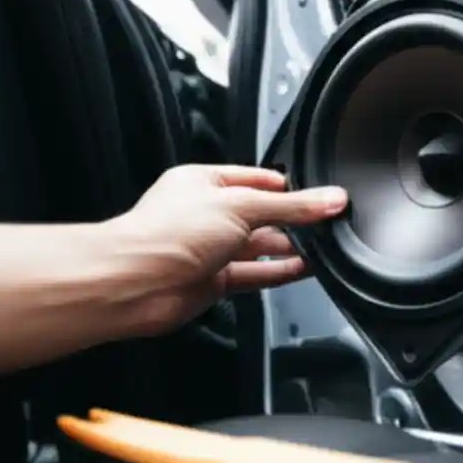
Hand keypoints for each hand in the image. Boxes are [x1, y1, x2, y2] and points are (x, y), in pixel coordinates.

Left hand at [99, 164, 346, 335]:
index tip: (319, 193)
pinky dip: (279, 272)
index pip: (256, 179)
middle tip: (327, 221)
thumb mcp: (241, 207)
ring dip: (289, 247)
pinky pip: (254, 274)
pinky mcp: (211, 281)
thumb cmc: (165, 234)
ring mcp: (208, 249)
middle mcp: (205, 215)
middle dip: (291, 218)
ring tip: (325, 246)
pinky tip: (304, 269)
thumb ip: (291, 206)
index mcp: (203, 182)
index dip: (288, 185)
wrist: (134, 283)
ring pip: (258, 246)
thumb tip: (329, 198)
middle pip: (259, 213)